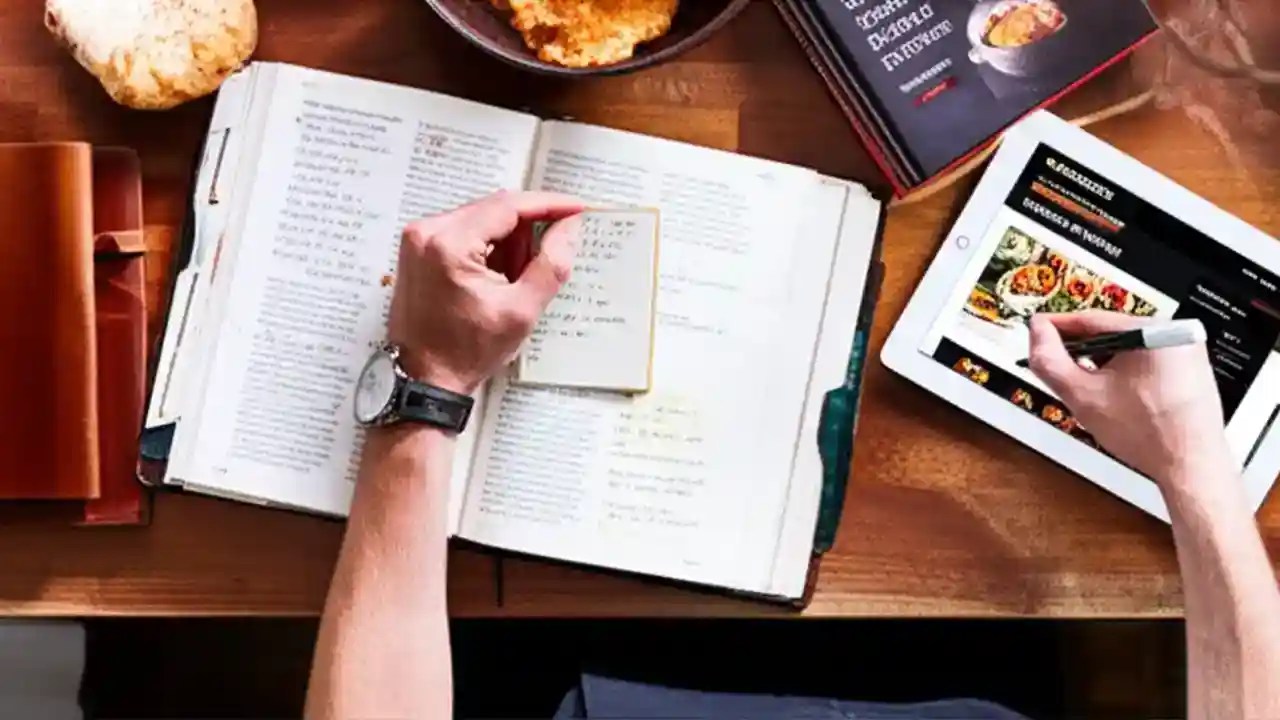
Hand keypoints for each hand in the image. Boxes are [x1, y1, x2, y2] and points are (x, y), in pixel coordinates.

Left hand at [387, 191, 583, 394]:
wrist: (423, 377)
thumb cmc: (466, 351)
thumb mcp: (521, 311)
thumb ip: (551, 264)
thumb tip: (569, 228)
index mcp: (449, 244)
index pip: (508, 206)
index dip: (548, 204)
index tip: (575, 208)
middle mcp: (428, 232)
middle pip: (494, 209)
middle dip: (526, 229)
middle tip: (543, 259)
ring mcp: (418, 238)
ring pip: (480, 218)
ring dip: (506, 241)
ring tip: (513, 279)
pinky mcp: (417, 248)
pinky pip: (463, 230)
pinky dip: (487, 247)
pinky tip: (494, 277)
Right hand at [1027, 311, 1230, 488]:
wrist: (1189, 465)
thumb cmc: (1151, 436)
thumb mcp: (1084, 396)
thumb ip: (1050, 361)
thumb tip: (1037, 334)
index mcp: (1153, 331)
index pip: (1090, 318)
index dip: (1056, 327)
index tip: (1037, 331)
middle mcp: (1175, 333)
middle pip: (1108, 332)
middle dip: (1079, 351)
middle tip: (1055, 365)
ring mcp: (1186, 349)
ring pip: (1125, 347)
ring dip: (1101, 363)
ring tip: (1088, 387)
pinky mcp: (1189, 365)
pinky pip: (1144, 358)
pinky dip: (1123, 371)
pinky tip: (1113, 393)